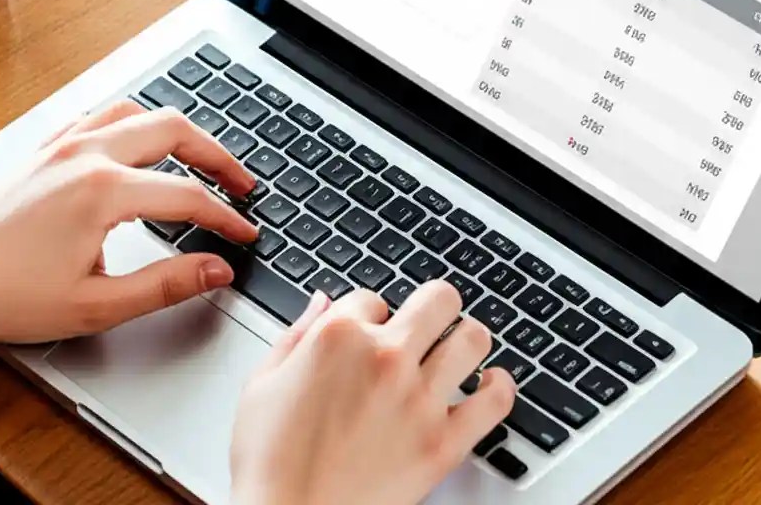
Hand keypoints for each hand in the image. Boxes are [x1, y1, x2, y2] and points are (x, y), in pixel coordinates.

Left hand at [0, 100, 258, 343]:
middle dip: (218, 155)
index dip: (226, 217)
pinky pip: (102, 116)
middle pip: (175, 130)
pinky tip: (142, 146)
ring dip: (179, 131)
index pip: (188, 196)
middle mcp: (86, 156)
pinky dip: (135, 124)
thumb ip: (167, 284)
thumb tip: (216, 270)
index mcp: (103, 192)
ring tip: (202, 160)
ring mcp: (63, 146)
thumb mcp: (98, 304)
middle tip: (242, 184)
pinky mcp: (46, 151)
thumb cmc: (8, 296)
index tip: (244, 235)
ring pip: (139, 112)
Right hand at [230, 282, 516, 504]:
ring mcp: (419, 400)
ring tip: (458, 351)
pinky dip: (499, 387)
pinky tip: (490, 384)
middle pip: (438, 299)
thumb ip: (295, 334)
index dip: (370, 314)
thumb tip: (321, 302)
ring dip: (466, 339)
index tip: (369, 332)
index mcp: (337, 337)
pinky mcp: (444, 443)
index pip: (372, 297)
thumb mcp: (261, 385)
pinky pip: (496, 401)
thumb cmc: (269, 463)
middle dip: (431, 307)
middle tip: (427, 324)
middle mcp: (384, 359)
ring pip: (473, 338)